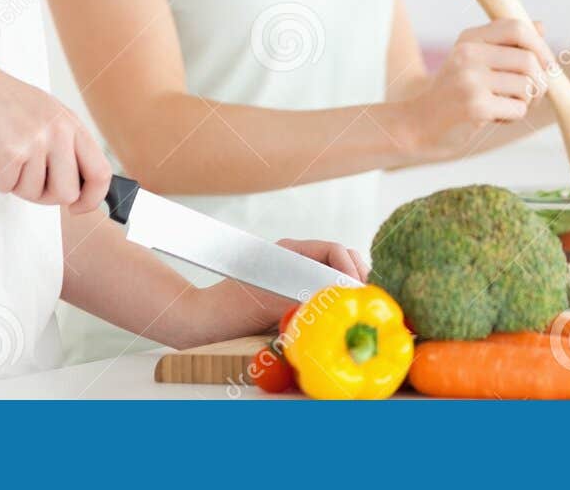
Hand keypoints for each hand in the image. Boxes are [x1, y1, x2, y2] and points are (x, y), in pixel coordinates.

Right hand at [0, 52, 112, 213]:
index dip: (92, 198)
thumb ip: (63, 145)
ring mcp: (37, 141)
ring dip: (12, 183)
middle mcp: (59, 131)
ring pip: (33, 193)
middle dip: (43, 196)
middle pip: (67, 193)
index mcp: (71, 123)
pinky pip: (6, 187)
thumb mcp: (43, 115)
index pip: (101, 172)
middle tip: (22, 178)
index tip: (78, 208)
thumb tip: (76, 189)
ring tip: (0, 154)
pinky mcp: (11, 152)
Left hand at [237, 239, 370, 324]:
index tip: (358, 290)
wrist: (205, 320)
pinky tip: (336, 315)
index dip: (350, 268)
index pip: (334, 250)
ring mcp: (294, 276)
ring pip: (332, 276)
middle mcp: (295, 259)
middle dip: (355, 276)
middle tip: (364, 299)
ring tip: (353, 307)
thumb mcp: (273, 304)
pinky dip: (333, 301)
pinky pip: (321, 293)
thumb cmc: (231, 310)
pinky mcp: (291, 295)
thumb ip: (307, 298)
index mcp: (291, 251)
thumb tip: (339, 298)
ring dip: (345, 289)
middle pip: (338, 259)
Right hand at [396, 19, 555, 160]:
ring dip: (526, 102)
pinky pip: (518, 109)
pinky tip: (495, 117)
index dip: (540, 46)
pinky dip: (514, 117)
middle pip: (529, 60)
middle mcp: (468, 54)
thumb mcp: (473, 60)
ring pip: (527, 86)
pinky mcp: (475, 106)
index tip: (547, 65)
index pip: (517, 27)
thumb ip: (505, 43)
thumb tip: (540, 26)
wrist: (417, 125)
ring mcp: (470, 80)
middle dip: (539, 82)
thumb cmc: (452, 94)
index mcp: (469, 38)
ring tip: (507, 106)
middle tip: (530, 96)